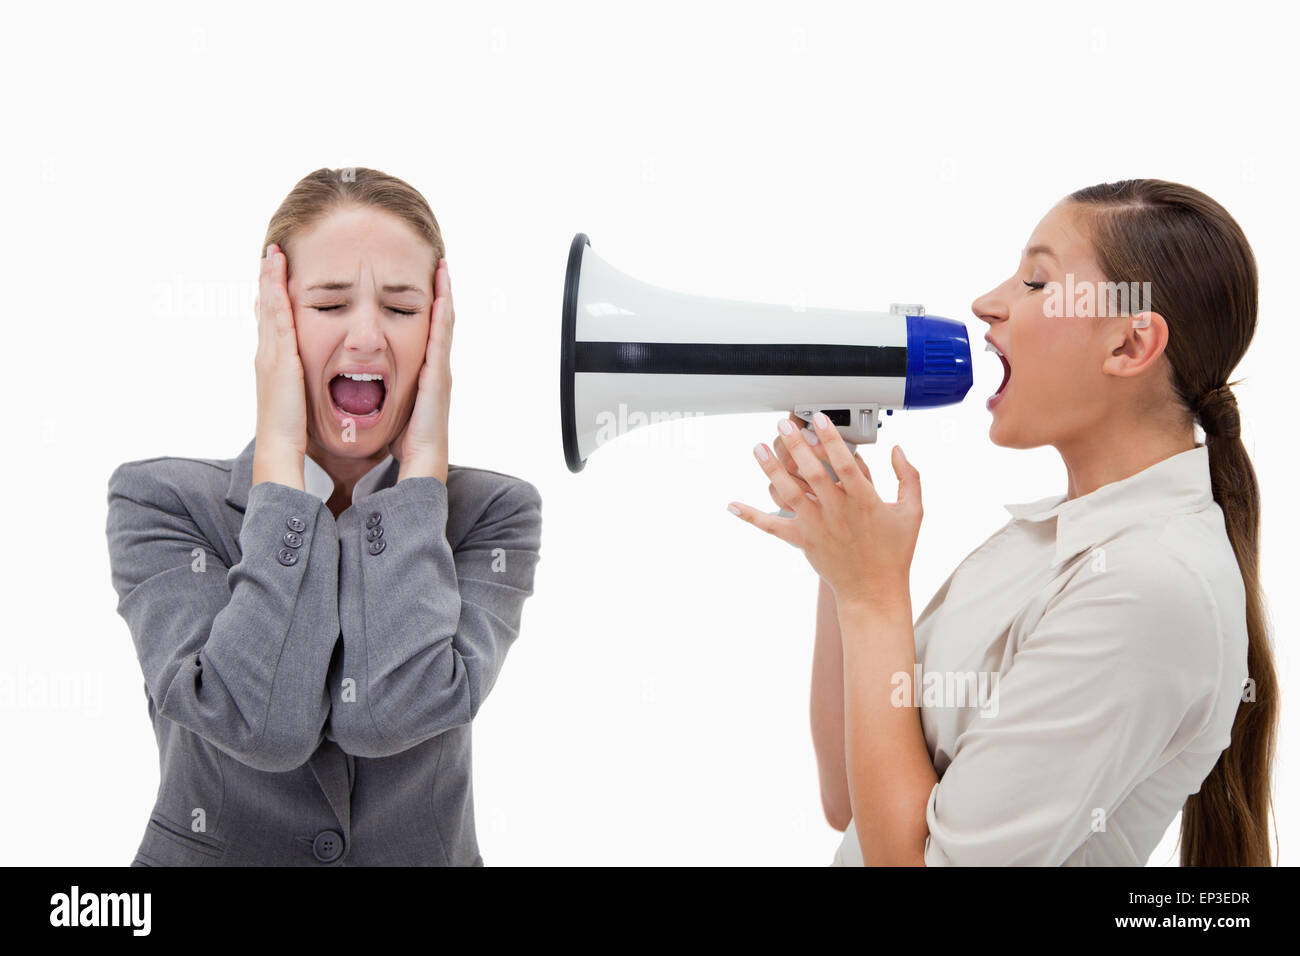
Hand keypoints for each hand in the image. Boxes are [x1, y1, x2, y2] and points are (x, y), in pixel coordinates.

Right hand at [251, 243, 307, 486]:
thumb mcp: (296, 397)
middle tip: (269, 255)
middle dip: (267, 281)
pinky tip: (278, 275)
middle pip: (265, 308)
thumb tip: (306, 374)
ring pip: (268, 307)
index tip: (273, 277)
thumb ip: (300, 382)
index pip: (271, 323)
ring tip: (272, 254)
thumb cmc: (292, 429)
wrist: (280, 445)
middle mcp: (267, 353)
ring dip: (270, 279)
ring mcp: (270, 353)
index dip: (271, 298)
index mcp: (273, 363)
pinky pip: (277, 318)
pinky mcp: (279, 357)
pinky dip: (276, 294)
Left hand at [391, 257, 452, 483]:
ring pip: (445, 324)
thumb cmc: (402, 437)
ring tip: (443, 269)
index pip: (424, 331)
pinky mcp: (439, 375)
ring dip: (446, 295)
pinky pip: (442, 338)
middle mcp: (434, 366)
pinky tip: (443, 296)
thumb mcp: (389, 405)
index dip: (426, 306)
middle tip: (439, 264)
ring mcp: (439, 369)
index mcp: (421, 372)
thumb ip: (381, 388)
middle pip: (439, 322)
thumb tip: (357, 379)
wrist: (420, 460)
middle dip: (440, 293)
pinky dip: (444, 315)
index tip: (420, 281)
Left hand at [729, 412, 922, 608]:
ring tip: (759, 447)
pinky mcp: (802, 541)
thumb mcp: (912, 512)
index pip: (844, 463)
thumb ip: (908, 477)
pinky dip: (751, 516)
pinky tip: (733, 504)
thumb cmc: (894, 552)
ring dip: (771, 469)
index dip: (830, 439)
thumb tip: (897, 450)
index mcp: (864, 500)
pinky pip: (772, 526)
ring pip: (789, 493)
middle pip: (811, 472)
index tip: (819, 419)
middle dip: (795, 445)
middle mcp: (837, 511)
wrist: (874, 590)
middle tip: (783, 423)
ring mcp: (817, 526)